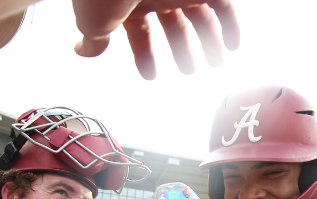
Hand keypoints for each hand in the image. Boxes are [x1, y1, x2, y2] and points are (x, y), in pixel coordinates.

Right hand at [72, 0, 239, 79]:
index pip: (140, 32)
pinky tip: (233, 43)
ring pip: (200, 17)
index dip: (145, 54)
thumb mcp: (93, 20)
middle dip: (183, 49)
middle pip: (174, 25)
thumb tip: (83, 50)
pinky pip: (224, 5)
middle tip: (190, 69)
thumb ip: (94, 38)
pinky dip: (231, 26)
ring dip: (210, 42)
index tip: (151, 74)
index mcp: (128, 2)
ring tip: (216, 61)